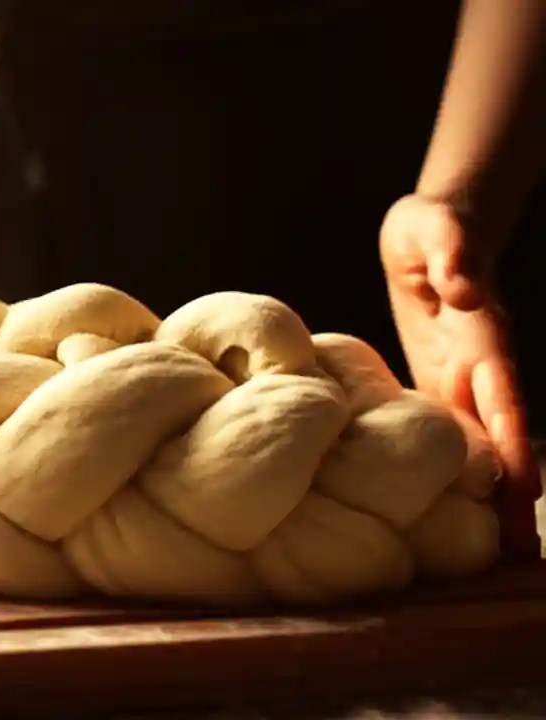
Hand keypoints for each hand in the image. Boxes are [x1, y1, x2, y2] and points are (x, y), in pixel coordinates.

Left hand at [380, 193, 539, 559]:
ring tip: (491, 558)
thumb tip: (464, 284)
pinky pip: (444, 436)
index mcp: (483, 342)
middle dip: (512, 496)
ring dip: (487, 499)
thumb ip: (452, 252)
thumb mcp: (437, 230)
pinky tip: (445, 517)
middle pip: (500, 441)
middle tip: (519, 558)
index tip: (523, 493)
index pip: (504, 401)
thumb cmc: (434, 227)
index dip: (513, 447)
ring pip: (478, 448)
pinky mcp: (434, 384)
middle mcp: (479, 369)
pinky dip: (451, 475)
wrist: (429, 229)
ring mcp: (460, 381)